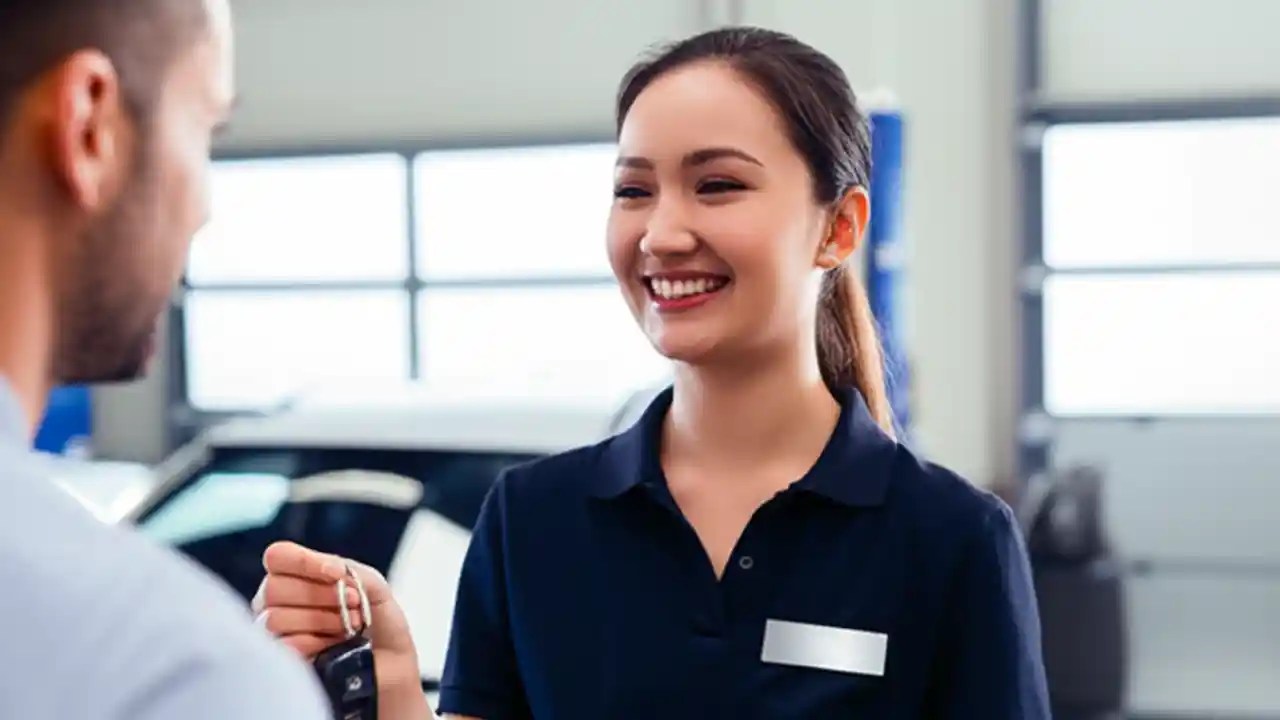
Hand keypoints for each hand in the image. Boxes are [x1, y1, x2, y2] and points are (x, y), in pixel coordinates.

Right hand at [252, 541, 429, 713]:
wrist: (390, 664)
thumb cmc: (379, 622)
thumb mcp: (373, 585)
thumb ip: (351, 570)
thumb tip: (331, 570)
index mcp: (296, 575)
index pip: (278, 557)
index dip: (304, 561)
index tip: (336, 572)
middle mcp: (278, 601)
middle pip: (274, 587)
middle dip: (319, 595)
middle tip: (351, 603)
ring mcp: (275, 631)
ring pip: (275, 617)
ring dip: (320, 620)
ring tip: (348, 626)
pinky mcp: (280, 659)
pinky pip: (282, 645)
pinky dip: (314, 643)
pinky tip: (333, 644)